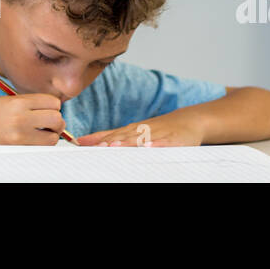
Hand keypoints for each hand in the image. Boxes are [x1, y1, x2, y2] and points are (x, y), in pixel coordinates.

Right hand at [0, 94, 65, 144]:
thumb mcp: (10, 100)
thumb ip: (32, 103)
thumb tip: (54, 109)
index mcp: (19, 103)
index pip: (53, 102)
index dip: (53, 106)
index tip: (48, 108)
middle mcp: (21, 119)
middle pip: (57, 119)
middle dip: (56, 121)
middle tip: (49, 122)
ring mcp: (19, 138)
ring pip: (53, 138)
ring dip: (51, 136)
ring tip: (42, 133)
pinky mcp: (18, 151)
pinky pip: (40, 150)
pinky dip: (41, 146)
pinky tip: (33, 141)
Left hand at [76, 111, 203, 146]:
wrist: (188, 121)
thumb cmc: (158, 130)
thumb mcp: (135, 132)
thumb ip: (113, 136)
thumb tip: (84, 141)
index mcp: (132, 130)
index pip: (111, 134)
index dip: (97, 139)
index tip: (81, 143)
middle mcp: (142, 130)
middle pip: (123, 136)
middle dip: (109, 141)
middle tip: (95, 147)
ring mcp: (158, 134)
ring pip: (141, 138)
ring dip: (128, 142)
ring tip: (115, 146)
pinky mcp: (174, 140)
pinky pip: (165, 143)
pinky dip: (157, 144)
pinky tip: (149, 146)